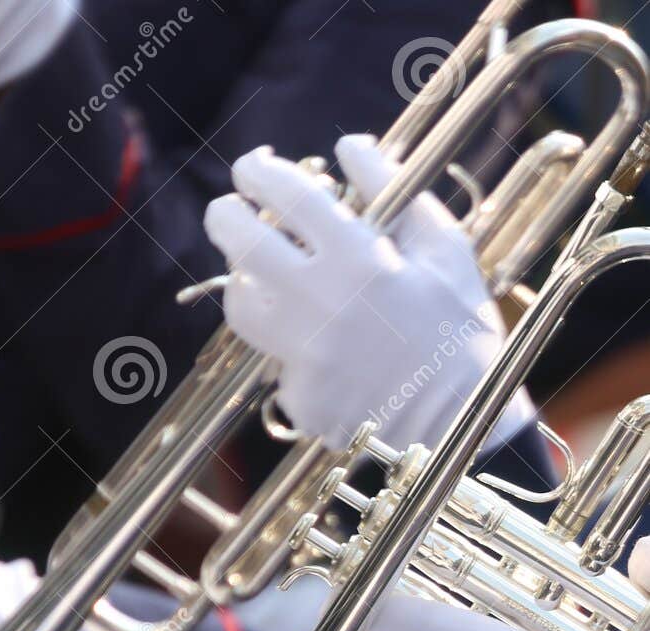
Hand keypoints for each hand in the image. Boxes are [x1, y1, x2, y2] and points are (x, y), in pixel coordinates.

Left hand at [204, 136, 531, 453]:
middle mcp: (319, 304)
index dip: (258, 172)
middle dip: (226, 216)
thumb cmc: (460, 332)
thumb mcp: (445, 250)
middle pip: (239, 243)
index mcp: (358, 258)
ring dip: (245, 282)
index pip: (284, 193)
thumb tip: (350, 144)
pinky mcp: (300, 399)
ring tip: (266, 277)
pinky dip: (291, 345)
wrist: (465, 425)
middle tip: (230, 211)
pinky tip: (324, 348)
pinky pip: (276, 359)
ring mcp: (303, 356)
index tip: (253, 169)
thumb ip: (394, 190)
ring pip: (240, 305)